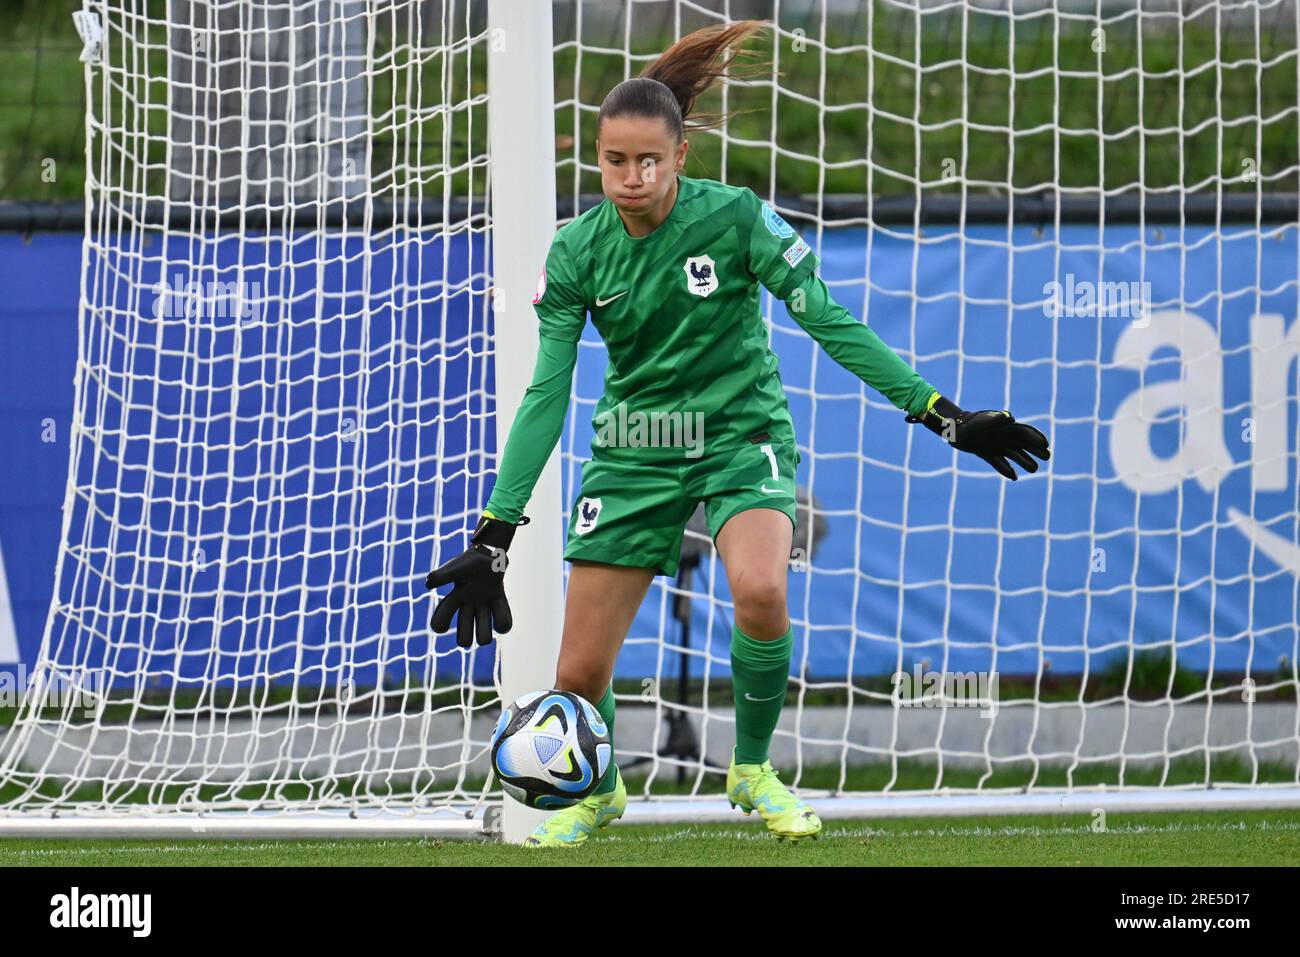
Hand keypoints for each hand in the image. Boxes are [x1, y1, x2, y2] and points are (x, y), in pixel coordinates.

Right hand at [424, 513, 527, 646]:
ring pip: (484, 638)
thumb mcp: (454, 568)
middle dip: (466, 638)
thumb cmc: (469, 561)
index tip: (442, 625)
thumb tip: (428, 585)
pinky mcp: (498, 602)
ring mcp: (484, 607)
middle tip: (471, 620)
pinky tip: (499, 608)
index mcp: (454, 599)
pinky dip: (503, 622)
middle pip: (464, 641)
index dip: (439, 626)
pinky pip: (503, 625)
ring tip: (488, 613)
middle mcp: (468, 608)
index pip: (440, 621)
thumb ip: (441, 576)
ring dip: (486, 632)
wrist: (489, 552)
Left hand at [908, 395, 1050, 479]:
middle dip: (1036, 450)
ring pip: (1014, 455)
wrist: (955, 429)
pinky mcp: (987, 453)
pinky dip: (1006, 469)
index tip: (1045, 444)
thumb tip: (1010, 418)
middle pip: (1024, 444)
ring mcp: (996, 446)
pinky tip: (1014, 477)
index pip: (1025, 431)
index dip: (1036, 437)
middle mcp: (1003, 436)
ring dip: (1024, 461)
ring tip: (1034, 469)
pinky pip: (999, 463)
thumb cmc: (971, 422)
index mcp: (1006, 427)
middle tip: (1047, 457)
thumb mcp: (985, 419)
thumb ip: (997, 418)